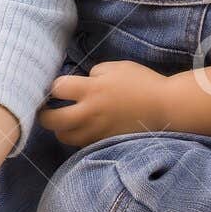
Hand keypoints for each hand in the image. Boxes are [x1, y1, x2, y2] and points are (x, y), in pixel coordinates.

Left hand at [37, 60, 169, 146]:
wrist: (166, 107)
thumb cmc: (142, 82)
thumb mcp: (116, 67)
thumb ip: (94, 74)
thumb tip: (82, 81)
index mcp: (91, 90)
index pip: (57, 88)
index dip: (53, 86)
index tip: (56, 87)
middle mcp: (90, 113)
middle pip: (52, 120)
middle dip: (44, 115)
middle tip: (45, 110)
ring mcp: (97, 131)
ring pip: (64, 137)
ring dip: (61, 129)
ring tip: (65, 121)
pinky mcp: (105, 142)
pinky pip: (82, 144)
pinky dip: (78, 137)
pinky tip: (82, 129)